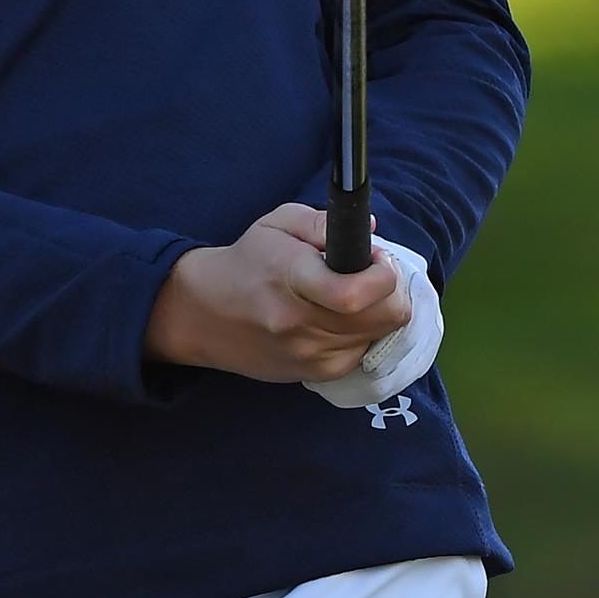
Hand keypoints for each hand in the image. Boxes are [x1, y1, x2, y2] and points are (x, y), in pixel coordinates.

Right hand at [145, 203, 412, 384]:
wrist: (205, 314)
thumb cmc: (246, 261)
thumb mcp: (277, 224)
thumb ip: (322, 223)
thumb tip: (372, 230)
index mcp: (290, 279)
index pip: (353, 293)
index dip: (383, 274)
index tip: (376, 256)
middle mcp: (300, 323)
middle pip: (383, 318)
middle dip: (393, 291)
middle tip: (375, 272)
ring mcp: (310, 354)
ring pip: (380, 336)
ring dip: (378, 312)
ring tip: (351, 291)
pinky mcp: (315, 374)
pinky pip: (363, 353)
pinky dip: (362, 333)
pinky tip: (338, 317)